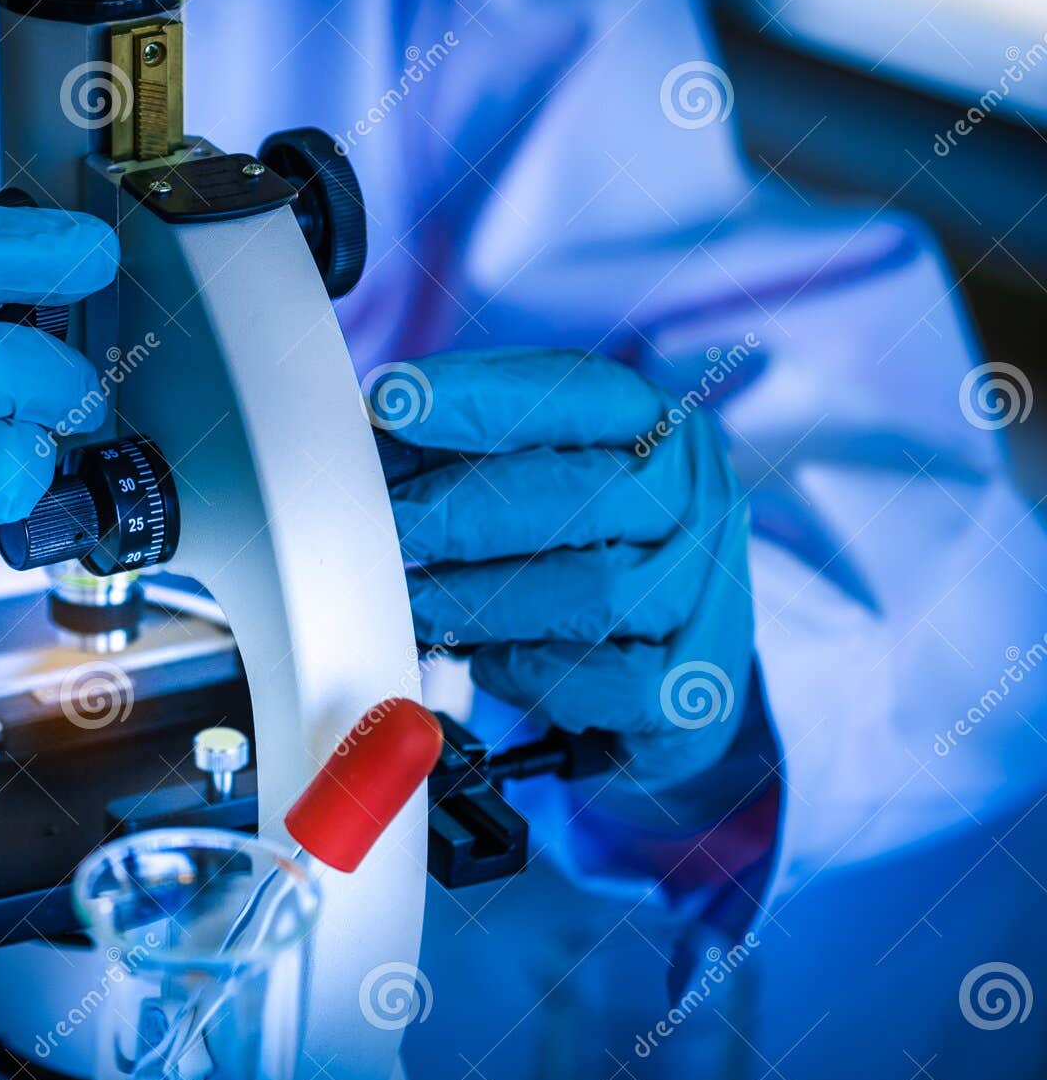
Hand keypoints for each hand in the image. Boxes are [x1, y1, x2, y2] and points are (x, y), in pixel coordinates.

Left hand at [378, 347, 753, 802]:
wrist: (674, 678)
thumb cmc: (592, 560)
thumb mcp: (545, 487)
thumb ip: (470, 452)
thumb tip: (377, 430)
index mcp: (661, 430)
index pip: (573, 393)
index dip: (477, 398)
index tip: (393, 403)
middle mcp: (697, 501)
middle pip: (571, 495)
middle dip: (461, 510)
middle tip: (391, 525)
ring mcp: (702, 595)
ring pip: (583, 591)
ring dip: (481, 600)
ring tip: (421, 604)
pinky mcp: (687, 686)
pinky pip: (595, 677)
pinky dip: (526, 670)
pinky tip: (492, 661)